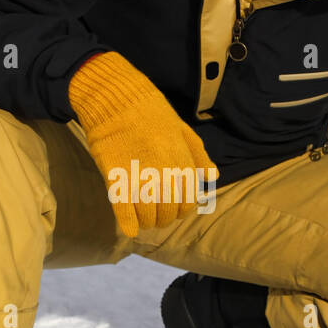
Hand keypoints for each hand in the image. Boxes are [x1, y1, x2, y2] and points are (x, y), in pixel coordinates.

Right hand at [68, 51, 217, 237]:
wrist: (117, 96)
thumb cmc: (151, 111)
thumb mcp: (182, 129)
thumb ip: (198, 155)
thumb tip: (212, 177)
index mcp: (181, 161)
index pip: (189, 200)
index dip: (183, 209)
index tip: (176, 209)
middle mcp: (163, 172)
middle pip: (169, 211)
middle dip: (165, 218)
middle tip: (158, 217)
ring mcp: (139, 175)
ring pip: (148, 214)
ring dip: (148, 222)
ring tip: (145, 220)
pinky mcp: (115, 176)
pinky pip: (123, 208)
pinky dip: (128, 223)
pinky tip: (130, 230)